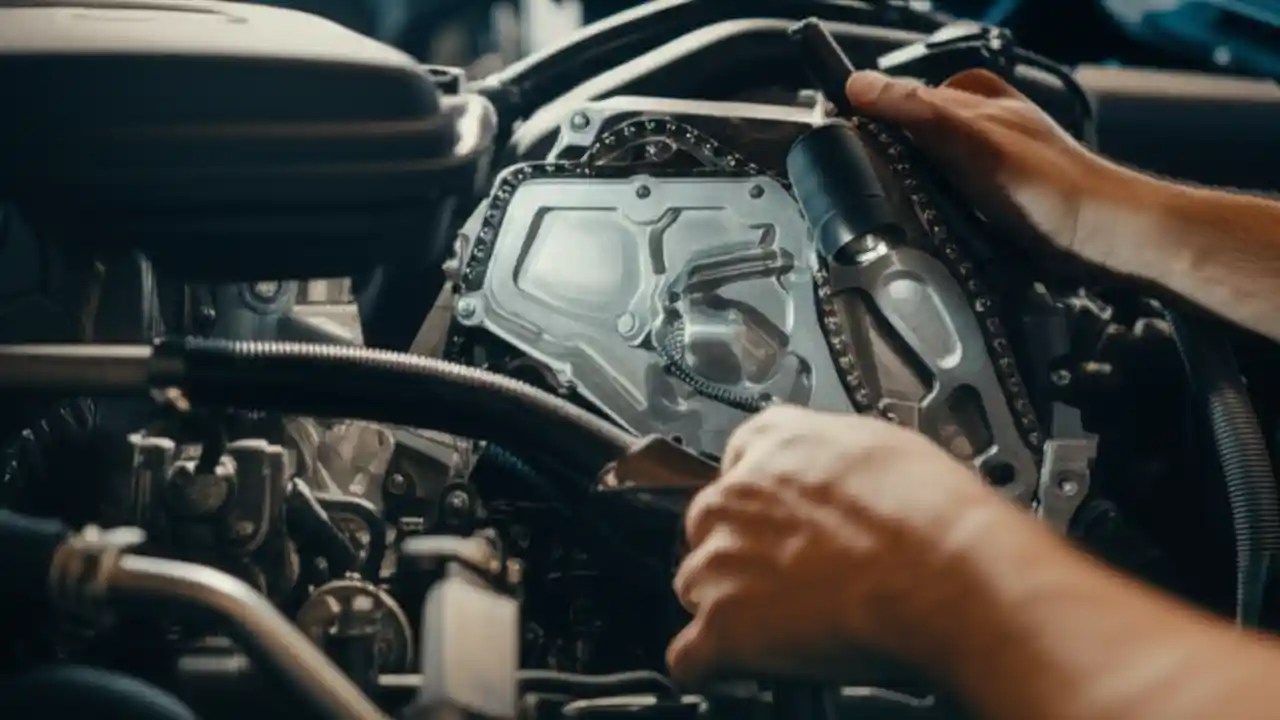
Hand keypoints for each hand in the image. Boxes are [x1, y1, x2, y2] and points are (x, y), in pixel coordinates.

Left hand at [666, 405, 1013, 685]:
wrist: (944, 572)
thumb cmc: (931, 515)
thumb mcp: (882, 448)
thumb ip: (832, 461)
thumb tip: (838, 474)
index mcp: (772, 444)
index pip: (734, 464)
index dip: (758, 501)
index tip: (770, 519)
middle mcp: (734, 496)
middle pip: (709, 527)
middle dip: (739, 552)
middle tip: (788, 574)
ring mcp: (722, 562)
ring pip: (697, 586)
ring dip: (727, 605)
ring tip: (778, 620)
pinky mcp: (725, 626)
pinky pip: (690, 654)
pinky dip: (707, 665)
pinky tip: (726, 667)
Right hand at [844, 69, 1146, 265]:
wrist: (1108, 240)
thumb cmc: (1052, 189)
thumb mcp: (973, 142)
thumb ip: (918, 112)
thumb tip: (859, 85)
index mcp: (977, 100)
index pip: (903, 94)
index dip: (868, 109)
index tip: (835, 126)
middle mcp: (984, 128)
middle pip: (914, 130)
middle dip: (885, 149)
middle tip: (854, 174)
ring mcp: (993, 166)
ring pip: (930, 166)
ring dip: (907, 185)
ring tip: (885, 203)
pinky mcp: (999, 204)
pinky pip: (949, 199)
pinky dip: (932, 210)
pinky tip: (927, 225)